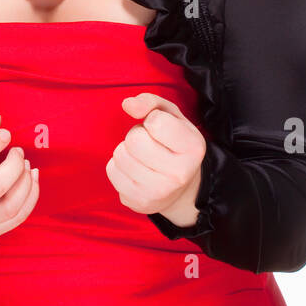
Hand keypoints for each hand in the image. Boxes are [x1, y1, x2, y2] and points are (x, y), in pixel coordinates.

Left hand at [105, 93, 205, 224]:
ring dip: (126, 151)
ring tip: (142, 157)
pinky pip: (112, 171)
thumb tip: (127, 105)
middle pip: (134, 140)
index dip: (152, 120)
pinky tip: (134, 171)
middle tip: (149, 144)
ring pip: (120, 155)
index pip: (155, 121)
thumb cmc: (173, 144)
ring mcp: (159, 192)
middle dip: (136, 135)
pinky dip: (118, 166)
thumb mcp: (171, 116)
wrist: (181, 189)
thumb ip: (150, 102)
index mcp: (193, 147)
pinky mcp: (139, 202)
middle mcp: (179, 174)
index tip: (161, 130)